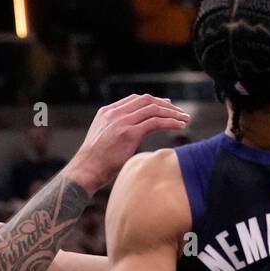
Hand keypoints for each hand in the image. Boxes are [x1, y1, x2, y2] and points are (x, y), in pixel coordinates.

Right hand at [65, 94, 189, 192]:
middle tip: (179, 112)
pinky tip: (180, 125)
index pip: (135, 99)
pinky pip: (155, 122)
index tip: (166, 105)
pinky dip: (170, 122)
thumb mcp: (103, 137)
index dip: (153, 101)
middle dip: (165, 104)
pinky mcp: (130, 133)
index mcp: (107, 112)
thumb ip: (116, 130)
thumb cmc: (95, 162)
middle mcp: (115, 113)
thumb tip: (133, 134)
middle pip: (146, 100)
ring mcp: (122, 121)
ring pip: (153, 109)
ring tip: (185, 118)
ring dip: (172, 112)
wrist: (85, 171)